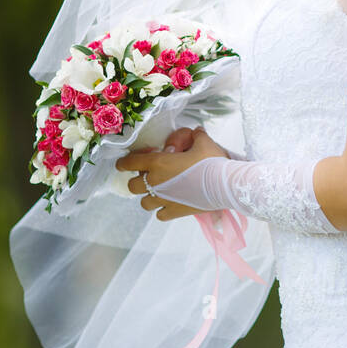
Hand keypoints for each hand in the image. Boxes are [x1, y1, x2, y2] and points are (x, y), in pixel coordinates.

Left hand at [115, 127, 229, 219]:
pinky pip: (160, 215)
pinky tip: (171, 204)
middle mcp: (156, 182)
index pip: (130, 163)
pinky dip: (162, 210)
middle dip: (138, 181)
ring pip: (144, 203)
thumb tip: (195, 132)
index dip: (123, 163)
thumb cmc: (212, 161)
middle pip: (133, 186)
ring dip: (149, 197)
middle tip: (148, 177)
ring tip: (160, 192)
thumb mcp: (204, 142)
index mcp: (158, 162)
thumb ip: (195, 136)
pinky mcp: (174, 212)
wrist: (225, 184)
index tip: (122, 164)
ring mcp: (163, 200)